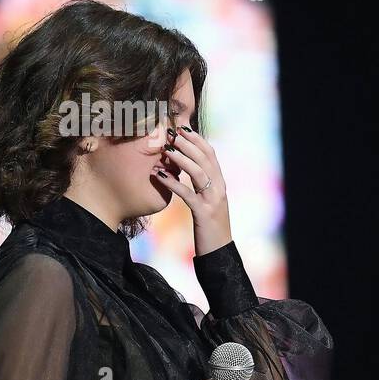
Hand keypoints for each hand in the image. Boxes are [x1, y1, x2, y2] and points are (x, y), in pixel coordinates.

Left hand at [158, 126, 232, 255]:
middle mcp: (219, 188)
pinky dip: (172, 183)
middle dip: (188, 144)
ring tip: (166, 150)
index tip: (183, 128)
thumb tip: (188, 168)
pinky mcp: (203, 213)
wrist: (219, 250)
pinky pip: (187, 194)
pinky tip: (158, 175)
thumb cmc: (210, 226)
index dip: (197, 139)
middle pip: (205, 159)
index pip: (211, 154)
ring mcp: (213, 200)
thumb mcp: (208, 201)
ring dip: (181, 159)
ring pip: (198, 172)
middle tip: (172, 133)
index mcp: (220, 183)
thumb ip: (202, 185)